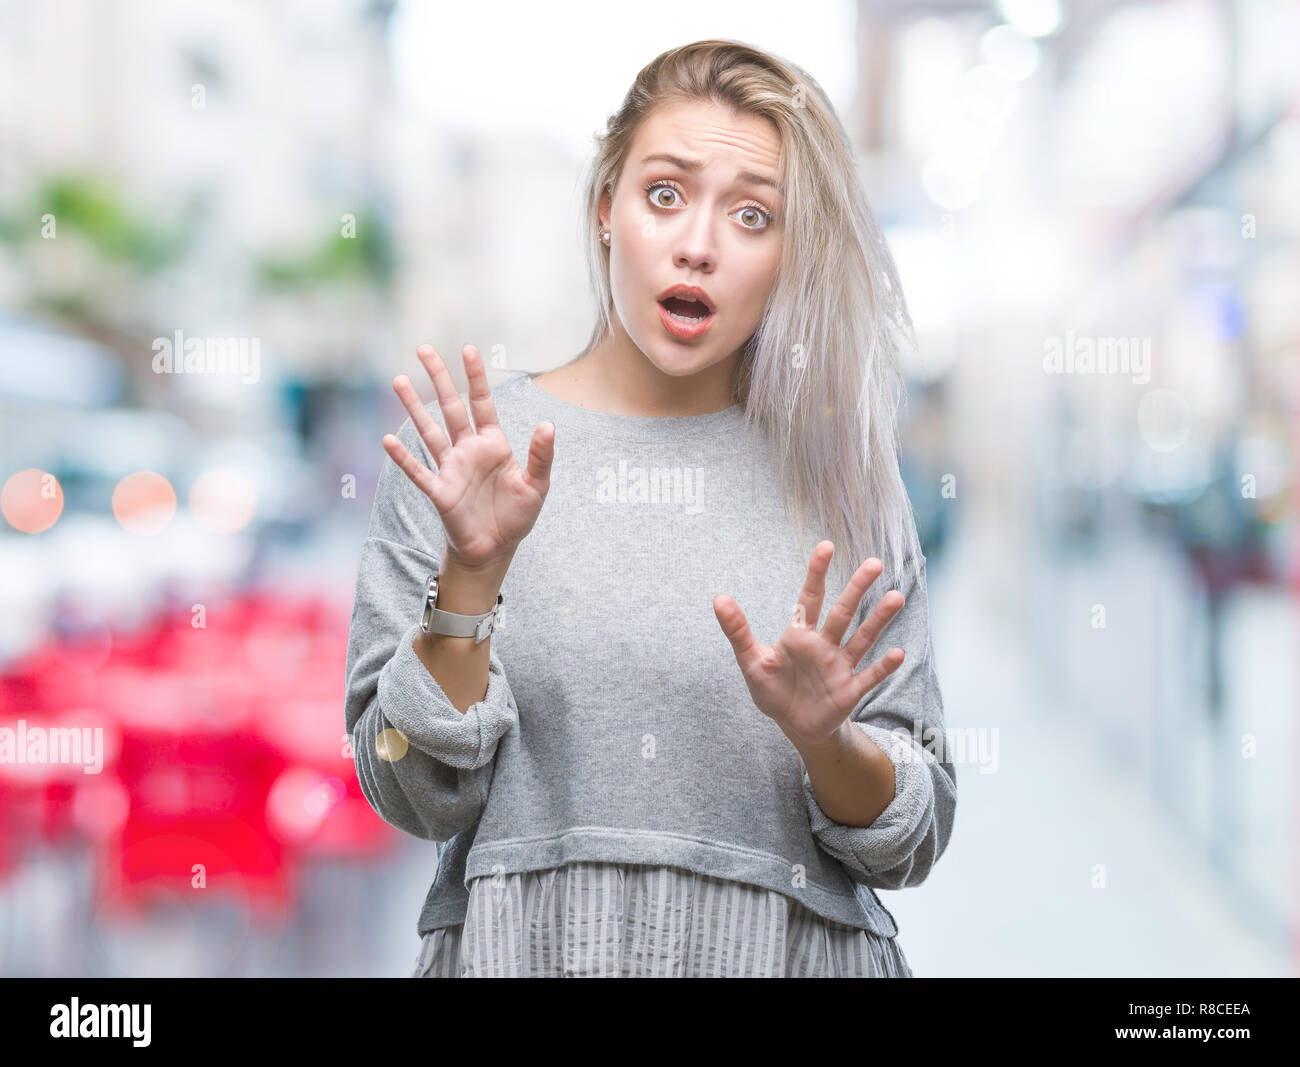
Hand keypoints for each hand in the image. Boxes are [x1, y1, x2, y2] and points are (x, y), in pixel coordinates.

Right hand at [382, 343, 554, 571]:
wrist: (495, 549)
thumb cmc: (516, 516)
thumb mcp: (537, 485)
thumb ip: (541, 456)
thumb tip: (548, 425)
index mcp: (492, 444)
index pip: (482, 403)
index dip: (475, 377)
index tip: (468, 349)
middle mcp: (468, 450)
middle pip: (450, 407)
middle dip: (438, 378)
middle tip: (424, 349)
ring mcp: (451, 469)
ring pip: (429, 431)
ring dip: (413, 407)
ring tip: (399, 381)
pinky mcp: (440, 491)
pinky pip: (418, 471)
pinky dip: (404, 457)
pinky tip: (388, 439)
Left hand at [713, 541, 905, 749]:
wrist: (794, 726)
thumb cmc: (773, 689)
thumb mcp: (751, 661)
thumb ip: (737, 631)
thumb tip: (718, 598)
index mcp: (800, 634)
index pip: (810, 597)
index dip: (816, 572)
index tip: (825, 546)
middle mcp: (824, 644)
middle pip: (842, 612)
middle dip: (857, 588)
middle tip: (874, 562)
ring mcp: (840, 666)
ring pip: (862, 638)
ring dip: (878, 619)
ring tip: (896, 596)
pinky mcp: (850, 690)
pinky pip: (869, 675)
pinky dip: (883, 666)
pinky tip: (899, 653)